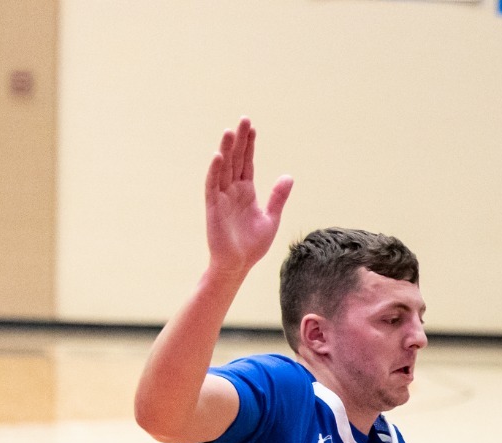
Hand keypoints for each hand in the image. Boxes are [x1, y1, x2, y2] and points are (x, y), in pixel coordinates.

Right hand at [204, 119, 292, 276]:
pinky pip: (213, 184)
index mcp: (247, 191)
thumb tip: (289, 176)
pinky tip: (218, 156)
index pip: (248, 162)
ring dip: (226, 150)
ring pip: (223, 168)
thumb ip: (278, 197)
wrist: (239, 264)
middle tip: (243, 119)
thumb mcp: (271, 218)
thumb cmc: (252, 244)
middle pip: (236, 160)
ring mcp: (222, 196)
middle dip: (240, 141)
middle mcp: (233, 190)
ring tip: (230, 132)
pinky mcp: (213, 206)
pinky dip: (215, 170)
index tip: (252, 127)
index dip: (250, 145)